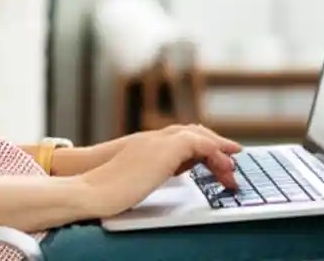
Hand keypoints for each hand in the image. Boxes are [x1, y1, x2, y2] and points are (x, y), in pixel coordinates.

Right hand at [78, 124, 241, 217]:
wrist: (92, 190)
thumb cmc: (106, 192)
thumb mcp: (133, 180)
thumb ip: (150, 174)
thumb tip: (168, 177)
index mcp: (144, 146)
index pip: (178, 138)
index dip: (199, 145)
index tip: (213, 158)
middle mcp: (152, 139)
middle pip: (191, 132)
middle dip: (213, 144)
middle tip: (231, 158)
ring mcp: (158, 142)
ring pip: (198, 135)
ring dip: (218, 150)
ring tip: (232, 167)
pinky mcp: (165, 150)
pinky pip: (200, 143)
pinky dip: (215, 152)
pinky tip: (224, 165)